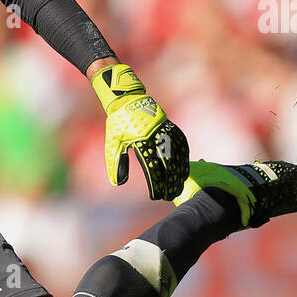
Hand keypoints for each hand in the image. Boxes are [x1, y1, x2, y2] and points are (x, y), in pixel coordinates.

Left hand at [92, 63, 189, 199]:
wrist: (127, 100)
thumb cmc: (118, 123)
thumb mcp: (113, 143)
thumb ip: (116, 163)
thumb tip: (118, 183)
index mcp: (142, 141)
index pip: (152, 168)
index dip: (156, 184)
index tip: (156, 196)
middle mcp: (156, 137)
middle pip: (168, 165)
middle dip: (170, 182)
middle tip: (170, 196)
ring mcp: (166, 131)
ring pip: (177, 155)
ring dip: (179, 172)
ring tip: (178, 185)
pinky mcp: (170, 127)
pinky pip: (181, 143)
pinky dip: (184, 157)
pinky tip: (184, 167)